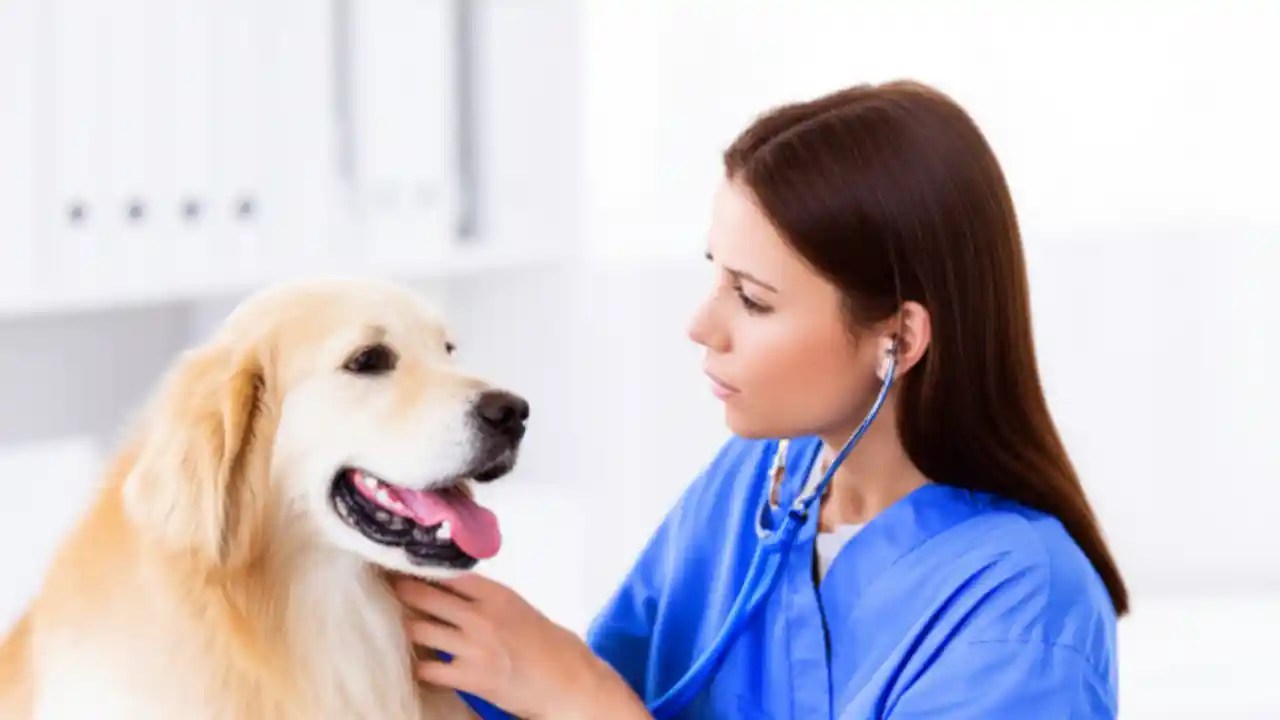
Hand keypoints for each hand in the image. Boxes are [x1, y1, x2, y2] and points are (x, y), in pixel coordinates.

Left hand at [392, 573, 647, 719]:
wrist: (568, 681)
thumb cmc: (547, 644)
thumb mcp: (517, 607)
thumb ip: (485, 598)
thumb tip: (450, 590)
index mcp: (495, 593)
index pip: (445, 572)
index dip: (417, 568)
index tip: (397, 564)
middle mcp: (481, 615)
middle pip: (423, 596)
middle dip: (399, 591)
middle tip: (381, 587)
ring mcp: (473, 646)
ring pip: (418, 629)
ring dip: (405, 627)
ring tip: (393, 623)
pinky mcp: (469, 677)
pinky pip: (427, 668)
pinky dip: (417, 665)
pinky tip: (412, 663)